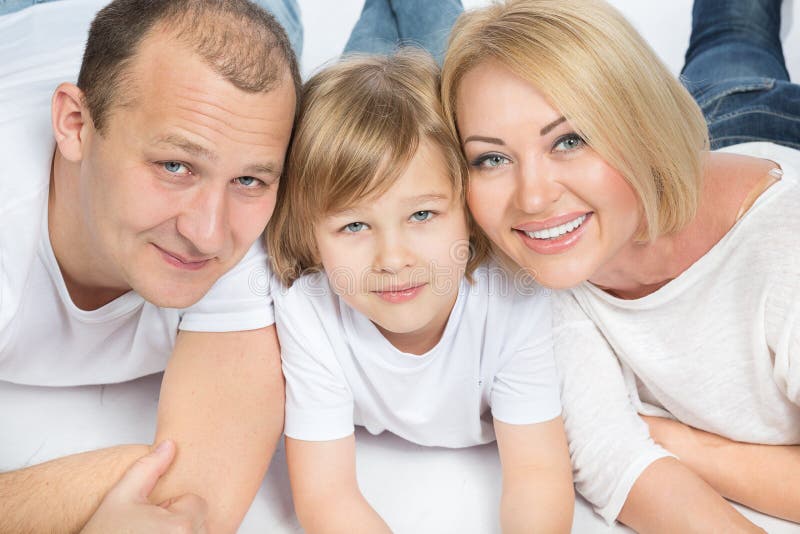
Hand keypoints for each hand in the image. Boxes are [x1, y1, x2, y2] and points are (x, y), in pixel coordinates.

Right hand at [81, 440, 207, 533]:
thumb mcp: (122, 496)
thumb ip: (148, 467)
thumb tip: (169, 445)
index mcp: (182, 526)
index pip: (196, 502)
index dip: (172, 507)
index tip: (152, 515)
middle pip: (200, 520)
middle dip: (179, 521)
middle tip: (148, 529)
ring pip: (197, 533)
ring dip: (179, 533)